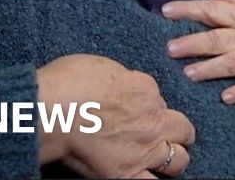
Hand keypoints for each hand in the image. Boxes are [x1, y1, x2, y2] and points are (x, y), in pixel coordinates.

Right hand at [37, 54, 195, 177]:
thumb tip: (126, 88)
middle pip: (182, 129)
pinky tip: (146, 176)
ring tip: (165, 160)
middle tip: (169, 135)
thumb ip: (123, 81)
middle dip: (178, 131)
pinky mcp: (126, 174)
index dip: (152, 107)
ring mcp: (143, 150)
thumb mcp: (104, 67)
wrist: (51, 110)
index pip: (161, 101)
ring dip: (174, 158)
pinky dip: (151, 179)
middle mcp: (152, 121)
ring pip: (179, 160)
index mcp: (146, 90)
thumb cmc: (68, 83)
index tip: (140, 110)